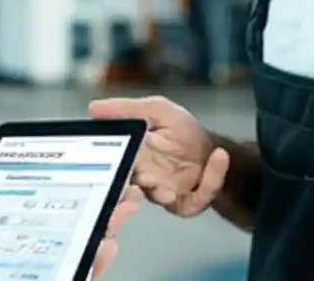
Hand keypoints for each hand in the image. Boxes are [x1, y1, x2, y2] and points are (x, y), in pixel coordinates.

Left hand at [0, 180, 142, 280]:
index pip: (23, 229)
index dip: (48, 206)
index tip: (72, 182)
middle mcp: (13, 273)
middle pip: (56, 243)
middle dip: (87, 217)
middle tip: (112, 193)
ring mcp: (28, 279)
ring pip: (70, 264)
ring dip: (98, 238)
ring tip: (116, 214)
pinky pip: (69, 278)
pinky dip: (89, 267)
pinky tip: (102, 248)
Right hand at [90, 96, 229, 217]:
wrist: (212, 149)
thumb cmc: (182, 131)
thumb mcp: (157, 110)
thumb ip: (127, 109)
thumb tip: (93, 108)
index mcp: (132, 154)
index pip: (114, 160)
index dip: (113, 162)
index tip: (120, 154)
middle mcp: (144, 176)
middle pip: (131, 182)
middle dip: (138, 177)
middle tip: (144, 172)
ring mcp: (166, 192)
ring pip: (157, 195)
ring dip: (163, 189)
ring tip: (176, 175)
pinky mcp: (188, 204)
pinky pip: (195, 201)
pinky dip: (210, 179)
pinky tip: (220, 156)